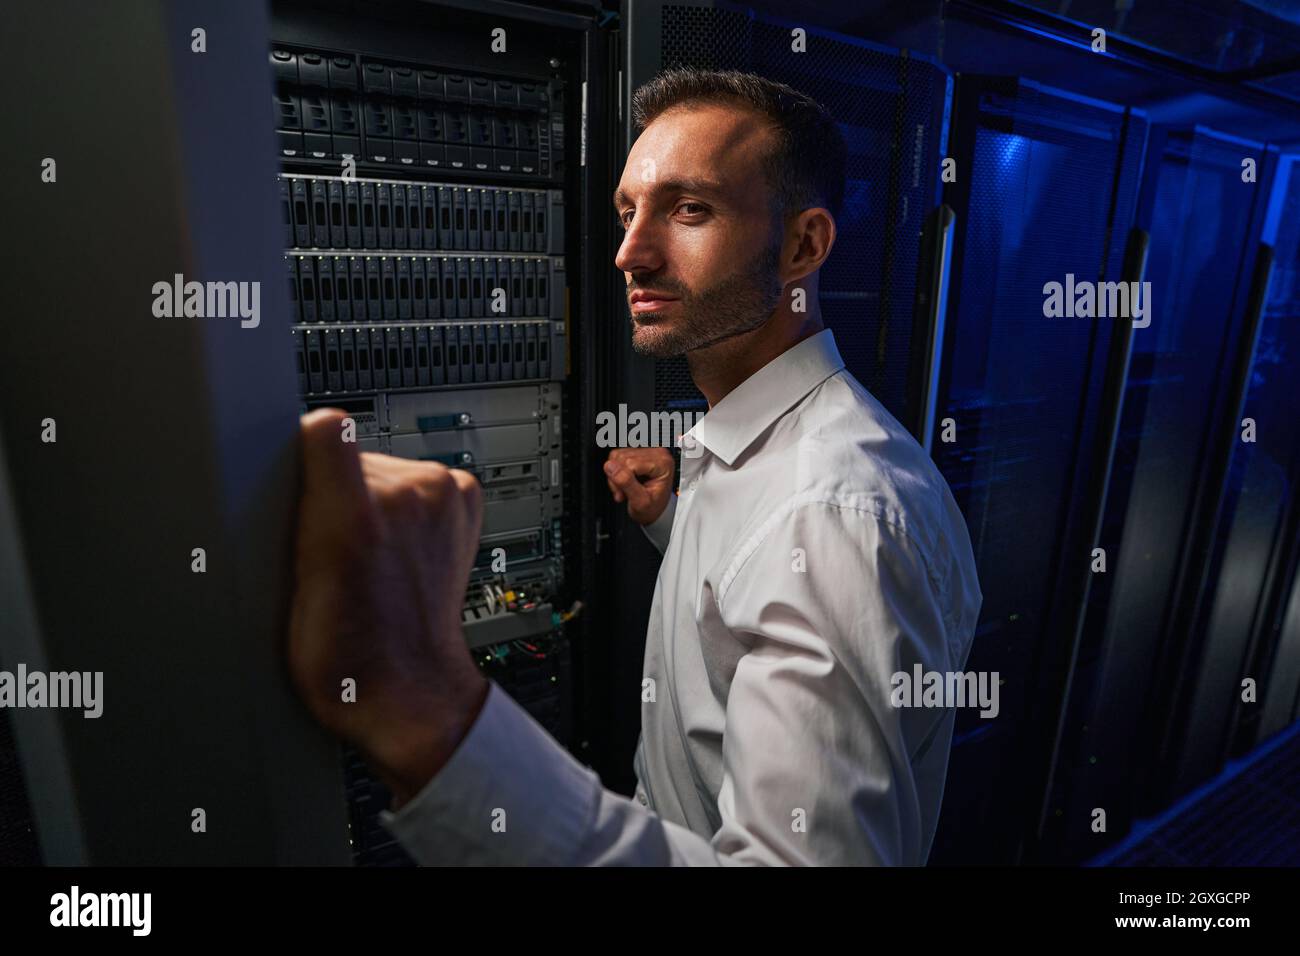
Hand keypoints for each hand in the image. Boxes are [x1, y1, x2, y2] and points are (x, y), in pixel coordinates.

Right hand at [287, 408, 488, 807]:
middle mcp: (409, 498)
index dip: (303, 451)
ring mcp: (444, 497)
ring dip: (370, 498)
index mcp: (355, 516)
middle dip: (333, 491)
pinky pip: (418, 479)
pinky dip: (405, 503)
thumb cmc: (347, 654)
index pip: (324, 427)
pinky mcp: (463, 500)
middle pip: (347, 453)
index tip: (298, 479)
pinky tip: (396, 544)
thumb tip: (294, 451)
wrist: (408, 686)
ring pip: (381, 467)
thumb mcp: (286, 587)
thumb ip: (289, 508)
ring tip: (368, 553)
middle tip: (333, 547)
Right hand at [603, 446, 674, 525]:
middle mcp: (656, 453)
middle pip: (622, 458)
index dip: (622, 480)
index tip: (626, 494)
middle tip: (625, 492)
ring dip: (616, 475)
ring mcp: (647, 450)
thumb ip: (626, 483)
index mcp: (662, 463)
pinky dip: (616, 470)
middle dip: (618, 478)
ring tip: (626, 487)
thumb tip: (610, 466)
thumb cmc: (652, 508)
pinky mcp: (637, 451)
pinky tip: (625, 480)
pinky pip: (616, 456)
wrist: (654, 510)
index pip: (630, 463)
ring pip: (617, 456)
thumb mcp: (640, 502)